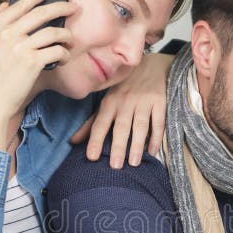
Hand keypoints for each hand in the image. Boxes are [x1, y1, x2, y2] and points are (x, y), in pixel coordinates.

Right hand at [0, 0, 77, 148]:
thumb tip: (5, 5)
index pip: (18, 5)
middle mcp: (5, 33)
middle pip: (40, 13)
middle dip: (62, 7)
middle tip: (74, 7)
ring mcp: (19, 47)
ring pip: (53, 32)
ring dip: (67, 36)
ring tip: (70, 41)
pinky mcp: (32, 62)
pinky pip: (57, 51)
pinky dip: (64, 54)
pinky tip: (64, 58)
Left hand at [70, 53, 173, 167]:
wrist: (153, 66)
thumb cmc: (125, 88)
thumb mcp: (107, 102)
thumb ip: (92, 123)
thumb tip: (73, 142)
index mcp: (110, 102)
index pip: (100, 123)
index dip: (95, 140)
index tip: (91, 157)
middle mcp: (125, 101)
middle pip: (121, 127)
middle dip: (118, 146)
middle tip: (115, 166)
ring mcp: (143, 101)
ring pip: (140, 125)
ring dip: (137, 145)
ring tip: (134, 163)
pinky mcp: (160, 102)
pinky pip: (158, 121)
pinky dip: (156, 136)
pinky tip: (153, 151)